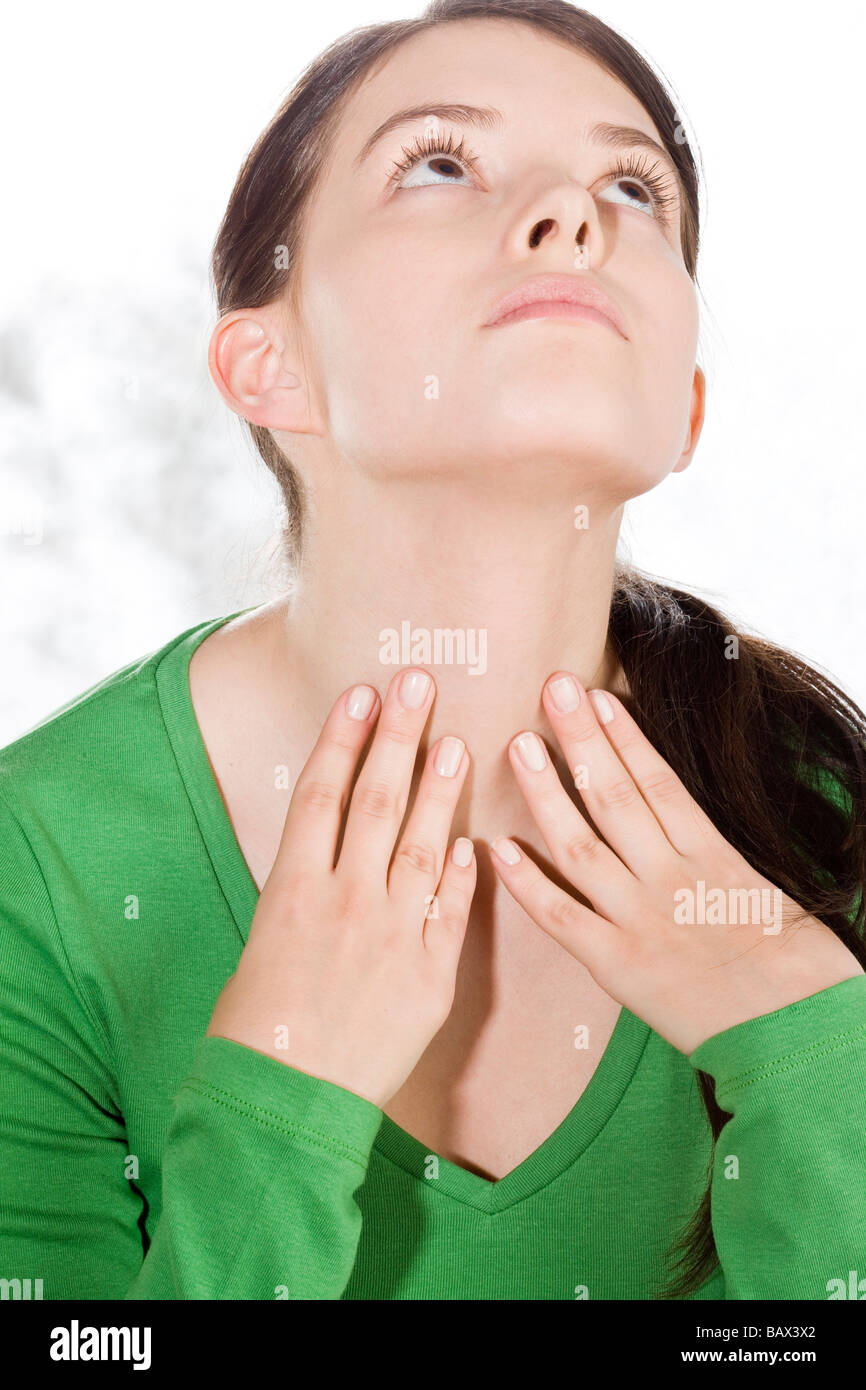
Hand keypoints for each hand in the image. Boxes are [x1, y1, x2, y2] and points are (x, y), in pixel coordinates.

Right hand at [206, 668, 475, 1107]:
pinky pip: (451, 913)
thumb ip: (302, 892)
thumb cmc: (254, 1028)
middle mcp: (343, 899)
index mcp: (292, 888)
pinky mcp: (428, 977)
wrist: (280, 1103)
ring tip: (457, 742)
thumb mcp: (263, 943)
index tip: (363, 693)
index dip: (345, 738)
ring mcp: (389, 935)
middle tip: (420, 683)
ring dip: (441, 790)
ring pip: (424, 845)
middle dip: (399, 737)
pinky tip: (477, 841)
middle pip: (376, 801)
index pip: (323, 792)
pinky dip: (465, 875)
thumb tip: (327, 854)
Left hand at [489, 673, 862, 1053]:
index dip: (625, 736)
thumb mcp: (772, 899)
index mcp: (714, 858)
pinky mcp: (619, 967)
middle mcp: (671, 878)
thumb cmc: (805, 976)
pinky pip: (562, 918)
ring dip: (546, 793)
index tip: (598, 698)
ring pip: (580, 844)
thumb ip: (727, 868)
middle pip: (615, 795)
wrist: (804, 1038)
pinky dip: (525, 883)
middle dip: (581, 739)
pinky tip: (497, 847)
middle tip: (552, 688)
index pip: (659, 782)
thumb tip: (701, 845)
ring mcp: (641, 920)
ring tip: (520, 746)